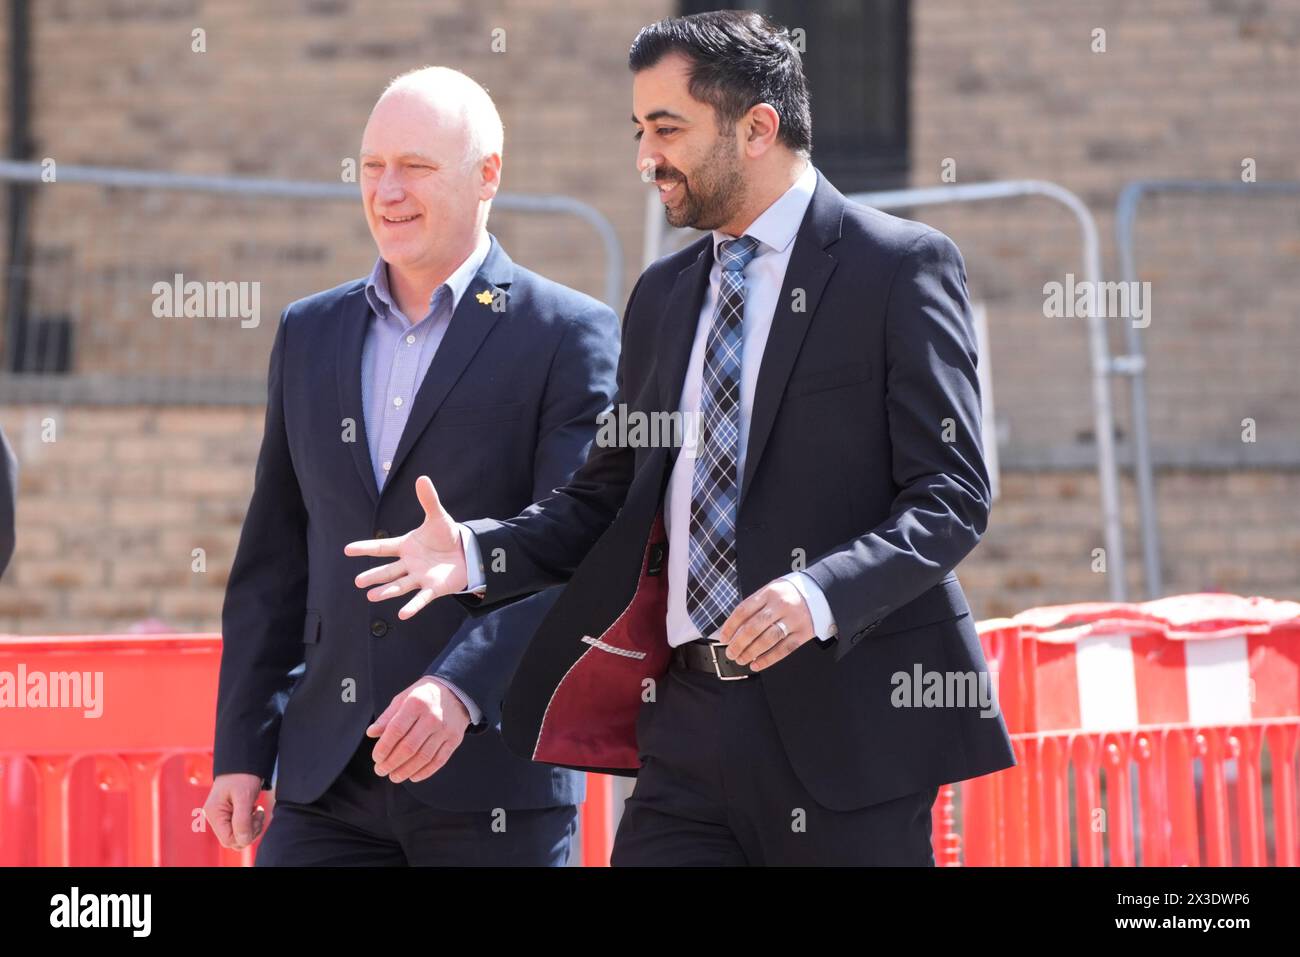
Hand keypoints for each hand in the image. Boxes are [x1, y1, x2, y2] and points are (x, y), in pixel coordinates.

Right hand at [203, 773, 268, 849]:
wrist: (243, 760)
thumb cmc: (243, 776)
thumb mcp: (244, 797)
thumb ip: (242, 820)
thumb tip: (243, 841)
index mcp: (214, 814)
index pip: (229, 840)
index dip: (246, 835)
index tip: (256, 817)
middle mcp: (214, 817)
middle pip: (233, 840)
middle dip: (249, 831)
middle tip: (258, 813)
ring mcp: (220, 816)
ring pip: (237, 835)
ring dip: (251, 827)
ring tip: (257, 810)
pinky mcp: (228, 814)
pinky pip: (239, 827)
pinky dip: (250, 822)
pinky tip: (254, 810)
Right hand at [345, 475, 468, 619]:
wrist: (466, 551)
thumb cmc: (447, 536)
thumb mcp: (438, 517)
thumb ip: (428, 500)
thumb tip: (422, 478)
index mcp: (405, 546)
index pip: (382, 547)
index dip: (365, 548)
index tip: (347, 549)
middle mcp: (409, 563)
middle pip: (387, 571)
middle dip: (374, 576)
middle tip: (358, 582)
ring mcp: (420, 577)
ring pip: (400, 585)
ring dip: (387, 591)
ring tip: (372, 597)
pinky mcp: (433, 588)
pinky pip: (421, 599)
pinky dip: (413, 606)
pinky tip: (403, 614)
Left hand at [368, 676, 469, 782]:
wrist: (455, 692)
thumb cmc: (424, 696)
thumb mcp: (403, 699)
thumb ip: (387, 717)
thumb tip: (371, 733)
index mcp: (416, 704)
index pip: (396, 731)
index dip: (383, 748)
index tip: (376, 758)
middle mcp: (432, 717)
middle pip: (408, 748)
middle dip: (391, 763)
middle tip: (381, 770)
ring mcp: (445, 730)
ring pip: (423, 758)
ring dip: (406, 771)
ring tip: (394, 776)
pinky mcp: (454, 739)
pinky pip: (439, 761)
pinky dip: (425, 772)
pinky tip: (413, 776)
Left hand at [717, 579, 815, 671]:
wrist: (821, 592)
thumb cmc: (788, 594)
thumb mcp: (771, 591)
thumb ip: (754, 606)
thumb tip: (733, 628)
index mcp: (769, 592)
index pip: (744, 610)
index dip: (731, 626)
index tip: (723, 638)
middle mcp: (781, 605)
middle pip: (754, 627)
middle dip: (738, 643)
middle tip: (730, 653)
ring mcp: (794, 619)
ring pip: (768, 640)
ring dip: (751, 652)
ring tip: (741, 659)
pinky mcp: (804, 633)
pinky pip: (784, 649)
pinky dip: (768, 659)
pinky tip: (756, 664)